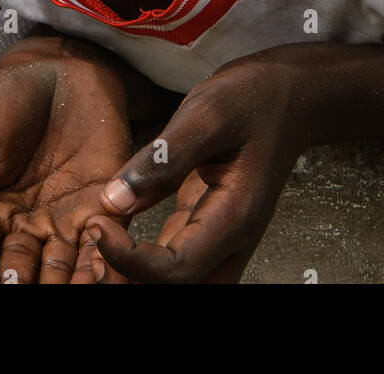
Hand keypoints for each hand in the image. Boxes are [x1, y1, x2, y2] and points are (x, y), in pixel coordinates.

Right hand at [0, 32, 137, 283]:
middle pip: (21, 266)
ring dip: (62, 281)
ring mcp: (65, 219)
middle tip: (18, 284)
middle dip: (20, 280)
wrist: (57, 65)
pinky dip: (102, 258)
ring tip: (59, 288)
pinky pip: (103, 240)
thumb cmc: (2, 100)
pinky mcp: (104, 205)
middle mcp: (26, 226)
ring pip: (62, 265)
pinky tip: (96, 267)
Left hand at [83, 47, 321, 282]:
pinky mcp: (208, 226)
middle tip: (93, 245)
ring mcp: (221, 236)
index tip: (98, 224)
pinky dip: (144, 261)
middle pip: (180, 291)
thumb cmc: (253, 98)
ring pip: (179, 282)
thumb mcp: (206, 114)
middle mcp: (231, 238)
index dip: (130, 261)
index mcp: (235, 216)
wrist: (290, 94)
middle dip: (131, 283)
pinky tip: (114, 238)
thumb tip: (114, 200)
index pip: (177, 270)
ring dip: (137, 276)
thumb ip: (163, 159)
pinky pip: (176, 262)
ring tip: (98, 243)